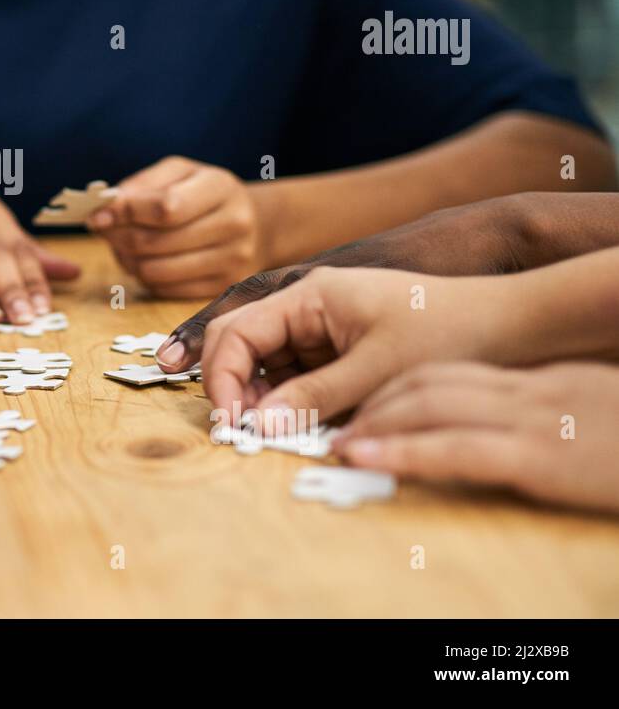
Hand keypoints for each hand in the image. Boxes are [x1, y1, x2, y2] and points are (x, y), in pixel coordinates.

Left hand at [89, 156, 261, 298]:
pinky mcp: (221, 287)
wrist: (253, 223)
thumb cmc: (202, 193)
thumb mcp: (178, 173)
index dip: (125, 213)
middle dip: (118, 237)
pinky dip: (144, 276)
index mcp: (221, 187)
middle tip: (102, 230)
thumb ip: (142, 185)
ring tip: (122, 245)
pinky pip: (164, 289)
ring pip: (155, 270)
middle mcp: (233, 225)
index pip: (165, 208)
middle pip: (156, 242)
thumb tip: (105, 208)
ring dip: (127, 259)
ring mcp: (231, 260)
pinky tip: (143, 260)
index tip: (97, 215)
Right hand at [192, 266, 509, 427]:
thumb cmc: (449, 332)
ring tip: (273, 435)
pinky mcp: (337, 350)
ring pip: (267, 364)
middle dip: (232, 387)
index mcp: (310, 295)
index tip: (230, 423)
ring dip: (262, 399)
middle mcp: (307, 306)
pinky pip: (297, 377)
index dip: (223, 377)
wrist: (509, 325)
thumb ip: (313, 397)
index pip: (237, 332)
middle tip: (238, 432)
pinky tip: (302, 427)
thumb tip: (258, 425)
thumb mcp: (378, 371)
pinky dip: (291, 403)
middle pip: (241, 343)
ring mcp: (321, 328)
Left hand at [337, 361, 618, 514]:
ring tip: (337, 442)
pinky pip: (459, 450)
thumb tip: (507, 431)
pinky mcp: (546, 458)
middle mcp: (536, 393)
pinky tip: (367, 458)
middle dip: (376, 402)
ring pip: (432, 406)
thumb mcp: (597, 423)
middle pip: (431, 381)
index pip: (453, 373)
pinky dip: (403, 452)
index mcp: (547, 384)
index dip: (399, 389)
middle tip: (337, 425)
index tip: (366, 408)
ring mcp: (540, 422)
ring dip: (375, 424)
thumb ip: (551, 419)